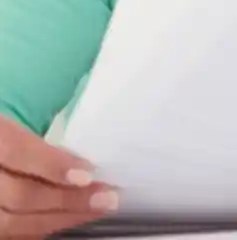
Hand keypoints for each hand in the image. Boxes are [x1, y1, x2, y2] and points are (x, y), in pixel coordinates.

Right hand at [0, 115, 117, 238]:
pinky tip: (62, 222)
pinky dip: (35, 230)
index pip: (15, 151)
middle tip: (107, 198)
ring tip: (93, 211)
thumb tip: (80, 166)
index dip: (51, 165)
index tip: (88, 173)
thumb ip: (33, 145)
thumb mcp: (3, 126)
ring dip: (56, 219)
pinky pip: (6, 233)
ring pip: (8, 222)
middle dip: (64, 199)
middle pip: (16, 196)